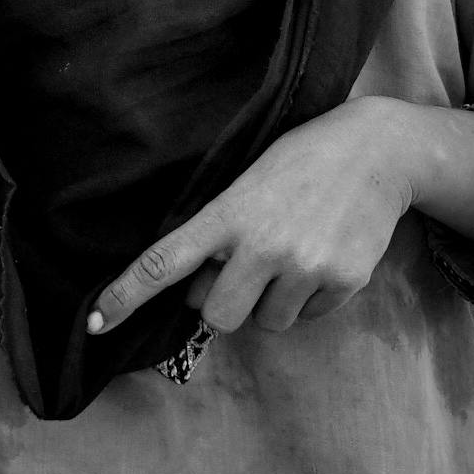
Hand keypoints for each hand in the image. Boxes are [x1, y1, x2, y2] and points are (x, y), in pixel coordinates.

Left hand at [87, 102, 416, 341]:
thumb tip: (194, 291)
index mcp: (229, 213)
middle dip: (227, 303)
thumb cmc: (301, 163)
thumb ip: (218, 234)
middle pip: (218, 317)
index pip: (164, 261)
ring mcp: (306, 265)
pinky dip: (310, 297)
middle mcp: (263, 244)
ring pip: (267, 322)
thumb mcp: (247, 182)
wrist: (379, 150)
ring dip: (272, 301)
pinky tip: (323, 255)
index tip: (95, 324)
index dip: (125, 295)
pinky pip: (308, 317)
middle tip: (249, 269)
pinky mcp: (344, 281)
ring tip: (294, 254)